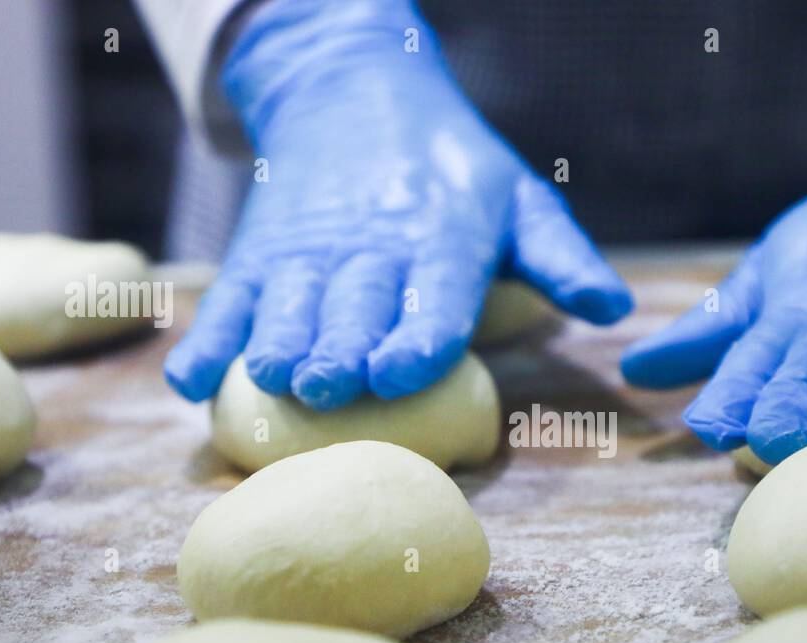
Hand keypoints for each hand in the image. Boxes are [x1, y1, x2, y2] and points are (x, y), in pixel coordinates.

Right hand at [165, 0, 630, 408]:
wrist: (351, 91)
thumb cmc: (451, 167)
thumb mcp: (518, 198)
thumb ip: (561, 258)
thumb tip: (614, 310)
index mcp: (442, 238)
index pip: (432, 295)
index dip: (416, 336)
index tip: (399, 373)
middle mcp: (372, 245)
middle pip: (354, 305)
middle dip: (344, 348)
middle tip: (331, 387)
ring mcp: (308, 251)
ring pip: (289, 303)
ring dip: (279, 342)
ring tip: (273, 379)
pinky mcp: (259, 254)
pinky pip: (230, 299)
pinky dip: (209, 339)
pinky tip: (192, 381)